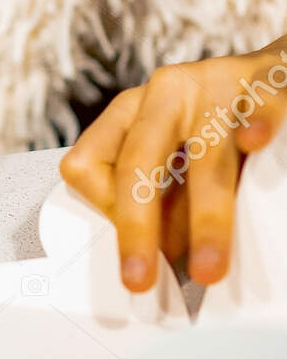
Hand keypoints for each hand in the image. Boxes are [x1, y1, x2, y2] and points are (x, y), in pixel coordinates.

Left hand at [59, 38, 286, 290]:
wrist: (271, 79)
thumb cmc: (218, 127)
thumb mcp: (176, 157)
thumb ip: (165, 202)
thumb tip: (158, 266)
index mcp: (132, 111)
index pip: (90, 162)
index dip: (107, 213)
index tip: (131, 252)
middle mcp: (166, 93)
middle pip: (137, 162)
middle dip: (136, 227)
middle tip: (140, 279)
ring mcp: (216, 84)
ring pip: (205, 156)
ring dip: (206, 218)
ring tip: (210, 268)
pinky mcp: (266, 83)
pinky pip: (261, 105)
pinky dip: (258, 124)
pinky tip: (255, 143)